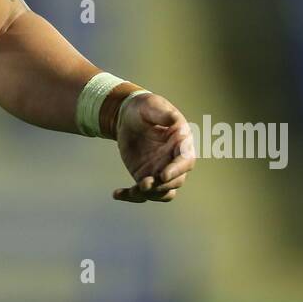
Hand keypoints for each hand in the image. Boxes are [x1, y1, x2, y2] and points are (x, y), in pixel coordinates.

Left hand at [112, 88, 195, 203]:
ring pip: (161, 192)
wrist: (128, 116)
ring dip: (149, 194)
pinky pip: (142, 193)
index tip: (163, 176)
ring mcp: (160, 171)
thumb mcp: (152, 106)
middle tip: (144, 184)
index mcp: (181, 143)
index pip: (185, 161)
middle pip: (175, 181)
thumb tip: (174, 119)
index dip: (176, 170)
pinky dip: (130, 196)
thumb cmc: (144, 107)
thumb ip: (163, 114)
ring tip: (132, 191)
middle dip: (161, 186)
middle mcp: (174, 161)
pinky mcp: (145, 177)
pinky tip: (117, 193)